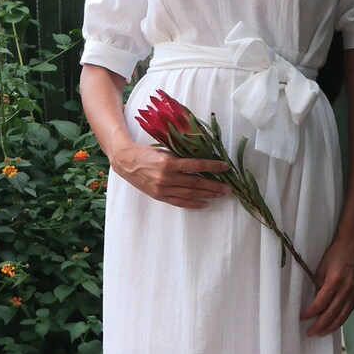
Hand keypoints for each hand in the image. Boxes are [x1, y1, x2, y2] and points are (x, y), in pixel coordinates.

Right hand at [110, 132, 228, 208]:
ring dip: (207, 195)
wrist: (126, 161)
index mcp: (169, 163)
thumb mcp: (164, 150)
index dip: (212, 166)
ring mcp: (162, 189)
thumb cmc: (146, 152)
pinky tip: (204, 203)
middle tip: (227, 187)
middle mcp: (166, 177)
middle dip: (214, 185)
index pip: (196, 165)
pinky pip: (179, 202)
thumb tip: (203, 158)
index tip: (225, 167)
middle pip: (196, 182)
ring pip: (190, 194)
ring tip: (220, 195)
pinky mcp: (159, 196)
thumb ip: (181, 155)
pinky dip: (193, 203)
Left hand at [300, 231, 353, 336]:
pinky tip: (335, 324)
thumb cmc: (335, 253)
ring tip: (322, 333)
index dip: (310, 313)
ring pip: (343, 315)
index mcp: (334, 281)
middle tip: (311, 333)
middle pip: (332, 313)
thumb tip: (316, 301)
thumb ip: (319, 284)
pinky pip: (350, 310)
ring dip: (332, 326)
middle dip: (320, 325)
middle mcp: (346, 289)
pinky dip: (342, 319)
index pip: (320, 303)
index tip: (302, 319)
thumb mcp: (322, 267)